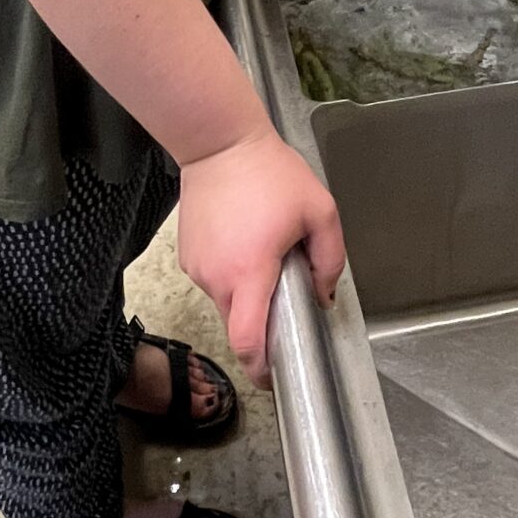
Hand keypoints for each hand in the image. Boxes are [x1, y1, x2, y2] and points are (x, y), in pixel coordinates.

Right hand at [178, 127, 346, 387]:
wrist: (219, 142)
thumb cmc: (269, 172)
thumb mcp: (319, 211)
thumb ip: (329, 260)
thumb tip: (323, 295)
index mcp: (250, 272)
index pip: (247, 341)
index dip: (260, 368)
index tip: (275, 375)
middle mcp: (217, 277)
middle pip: (238, 326)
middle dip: (262, 325)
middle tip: (284, 295)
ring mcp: (197, 268)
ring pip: (226, 303)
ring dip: (247, 293)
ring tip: (263, 253)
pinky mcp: (188, 256)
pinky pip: (214, 280)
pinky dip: (231, 274)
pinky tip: (243, 241)